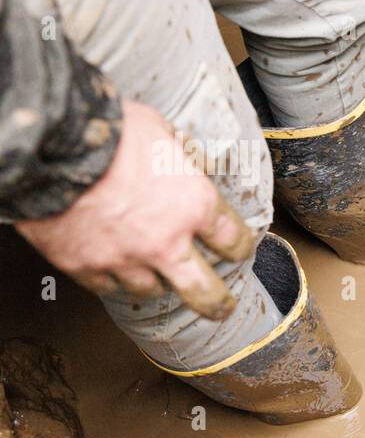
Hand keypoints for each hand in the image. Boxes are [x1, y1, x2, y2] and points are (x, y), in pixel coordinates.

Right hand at [16, 99, 255, 319]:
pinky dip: (110, 278)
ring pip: (150, 289)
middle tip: (221, 308)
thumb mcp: (159, 129)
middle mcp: (165, 240)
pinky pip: (106, 286)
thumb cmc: (108, 129)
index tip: (238, 250)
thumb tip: (190, 159)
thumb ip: (179, 153)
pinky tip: (111, 267)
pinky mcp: (84, 265)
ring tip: (152, 271)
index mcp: (193, 204)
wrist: (51, 142)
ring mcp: (124, 258)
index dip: (240, 247)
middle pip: (205, 291)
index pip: (233, 240)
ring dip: (154, 280)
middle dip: (218, 303)